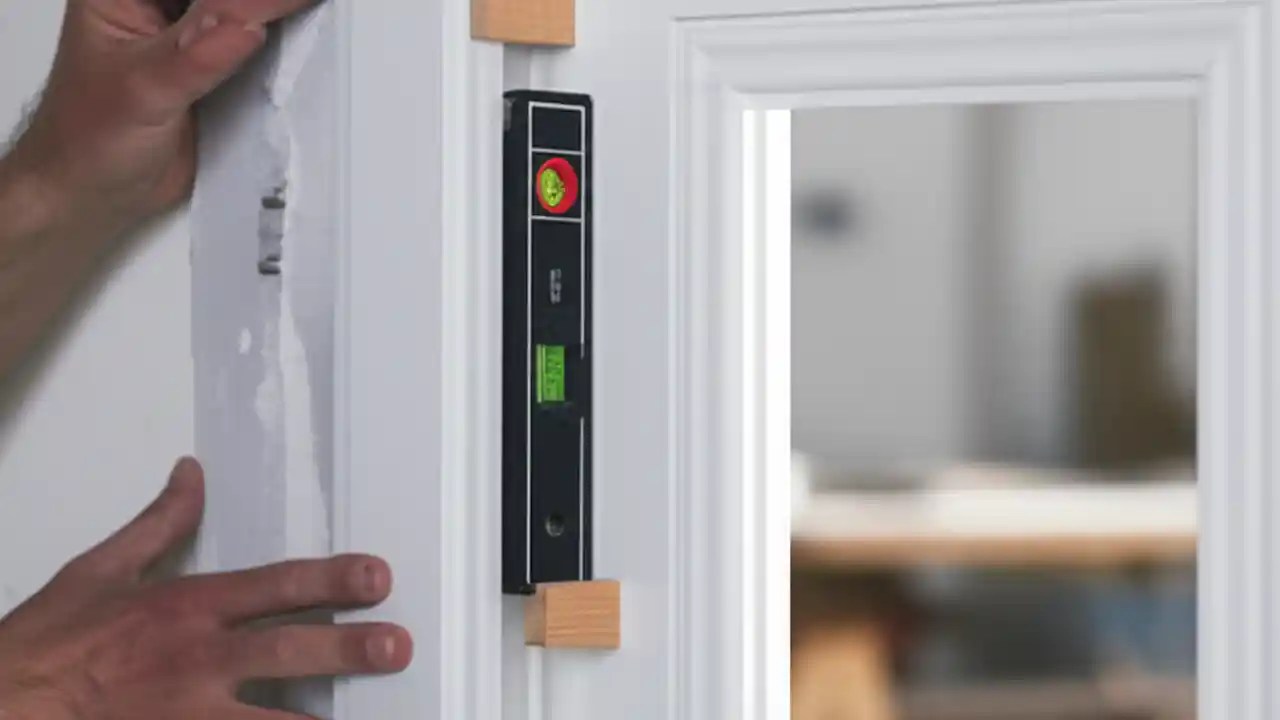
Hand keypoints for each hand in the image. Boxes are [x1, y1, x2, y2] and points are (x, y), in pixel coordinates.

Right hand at [0, 458, 412, 719]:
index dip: (331, 581)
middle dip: (347, 649)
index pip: (274, 587)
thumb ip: (159, 523)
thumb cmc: (47, 641)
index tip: (377, 577)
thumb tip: (191, 472)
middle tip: (397, 647)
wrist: (6, 706)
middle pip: (287, 651)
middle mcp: (197, 659)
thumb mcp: (99, 568)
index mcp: (186, 607)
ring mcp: (189, 714)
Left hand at [9, 0, 315, 236]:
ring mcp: (192, 35)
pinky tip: (309, 42)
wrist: (94, 194)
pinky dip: (284, 46)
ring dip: (281, 17)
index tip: (298, 2)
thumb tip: (249, 24)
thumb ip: (195, 57)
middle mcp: (161, 5)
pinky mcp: (219, 67)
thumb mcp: (142, 91)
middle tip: (312, 10)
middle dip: (265, 6)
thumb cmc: (90, 140)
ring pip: (245, 12)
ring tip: (319, 17)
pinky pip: (257, 46)